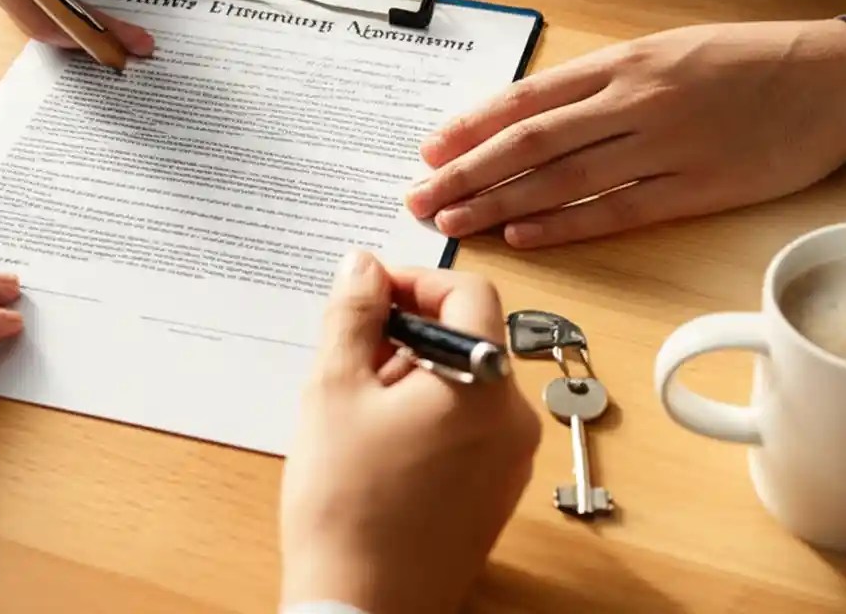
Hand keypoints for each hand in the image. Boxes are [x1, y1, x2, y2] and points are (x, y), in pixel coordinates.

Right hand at [280, 252, 539, 613]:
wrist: (361, 606)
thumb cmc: (346, 505)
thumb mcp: (333, 389)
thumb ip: (352, 314)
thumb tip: (363, 266)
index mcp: (483, 386)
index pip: (468, 293)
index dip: (412, 281)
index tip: (367, 293)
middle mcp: (512, 421)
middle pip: (467, 339)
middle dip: (405, 334)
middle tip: (348, 357)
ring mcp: (508, 462)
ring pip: (464, 383)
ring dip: (411, 374)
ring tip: (354, 409)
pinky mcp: (493, 493)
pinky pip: (465, 428)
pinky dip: (425, 415)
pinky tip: (374, 444)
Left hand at [406, 19, 845, 247]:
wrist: (830, 79)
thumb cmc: (741, 63)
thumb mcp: (662, 52)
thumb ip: (597, 84)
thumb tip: (527, 117)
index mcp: (622, 64)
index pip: (525, 100)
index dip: (470, 128)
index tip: (429, 150)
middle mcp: (633, 103)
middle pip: (528, 143)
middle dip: (466, 173)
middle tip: (421, 197)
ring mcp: (663, 147)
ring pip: (561, 181)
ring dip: (499, 204)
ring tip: (455, 222)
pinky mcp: (694, 189)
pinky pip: (615, 212)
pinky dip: (564, 225)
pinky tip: (522, 236)